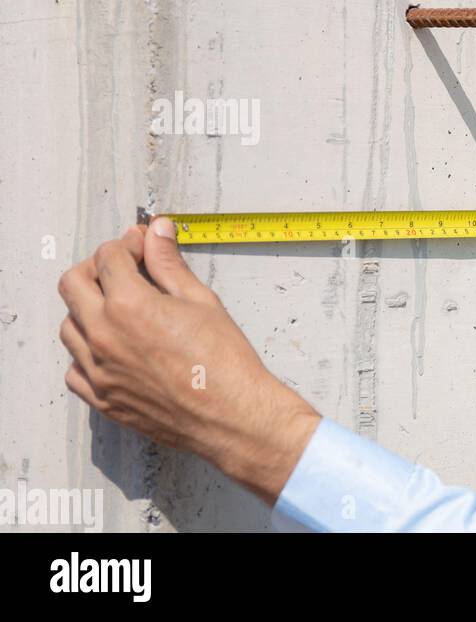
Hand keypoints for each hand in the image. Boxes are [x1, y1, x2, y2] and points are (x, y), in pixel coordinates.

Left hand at [57, 218, 320, 504]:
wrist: (233, 416)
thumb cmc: (225, 363)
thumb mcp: (201, 302)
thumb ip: (169, 264)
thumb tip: (158, 232)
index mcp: (129, 306)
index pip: (108, 257)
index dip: (128, 244)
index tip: (142, 247)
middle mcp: (104, 336)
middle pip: (72, 284)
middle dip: (96, 268)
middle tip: (124, 270)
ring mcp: (98, 370)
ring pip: (69, 326)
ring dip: (88, 309)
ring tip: (121, 310)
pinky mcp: (101, 398)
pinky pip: (74, 368)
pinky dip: (87, 353)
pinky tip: (114, 348)